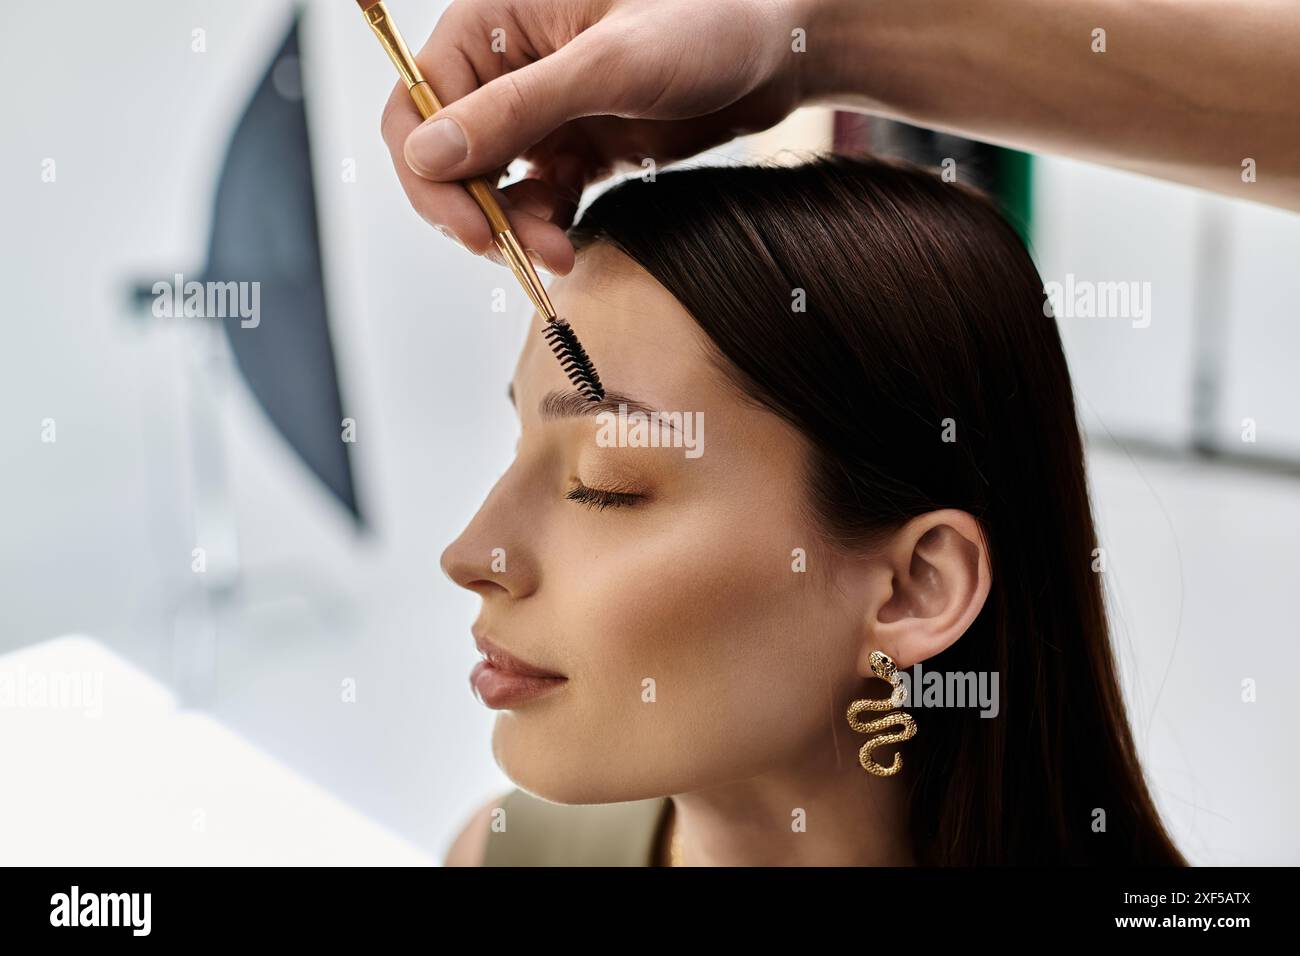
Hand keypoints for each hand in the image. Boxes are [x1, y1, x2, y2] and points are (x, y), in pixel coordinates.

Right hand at [379, 0, 813, 273]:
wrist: (783, 45)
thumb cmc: (707, 20)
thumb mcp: (610, 65)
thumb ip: (516, 110)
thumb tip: (427, 155)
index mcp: (492, 22)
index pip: (417, 103)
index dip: (427, 171)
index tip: (468, 224)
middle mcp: (506, 67)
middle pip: (446, 154)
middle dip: (472, 210)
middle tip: (511, 253)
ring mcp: (541, 111)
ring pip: (490, 187)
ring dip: (511, 228)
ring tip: (555, 255)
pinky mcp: (576, 147)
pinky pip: (537, 199)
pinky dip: (544, 228)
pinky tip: (567, 245)